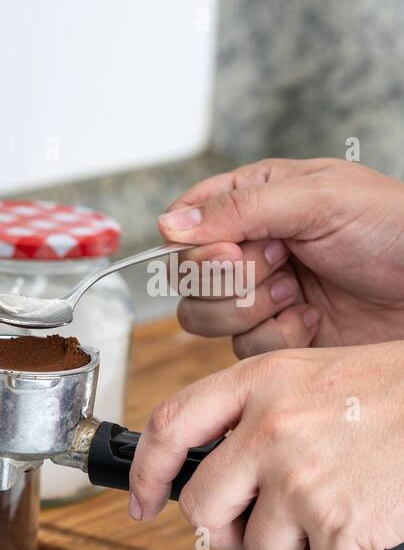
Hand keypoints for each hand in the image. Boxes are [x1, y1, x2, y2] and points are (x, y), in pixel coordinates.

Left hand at [128, 342, 403, 549]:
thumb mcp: (323, 377)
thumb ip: (266, 415)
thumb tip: (226, 475)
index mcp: (260, 381)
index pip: (170, 428)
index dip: (146, 474)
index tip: (142, 504)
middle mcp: (268, 427)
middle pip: (203, 508)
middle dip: (229, 533)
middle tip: (270, 531)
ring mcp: (299, 476)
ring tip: (343, 526)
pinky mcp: (338, 522)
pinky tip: (384, 544)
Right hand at [159, 159, 403, 356]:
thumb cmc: (393, 231)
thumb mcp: (318, 200)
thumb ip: (239, 209)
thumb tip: (168, 224)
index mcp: (253, 201)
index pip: (182, 223)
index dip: (194, 245)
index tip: (232, 248)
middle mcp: (249, 248)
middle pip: (184, 277)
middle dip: (229, 279)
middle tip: (282, 264)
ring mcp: (260, 294)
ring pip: (202, 316)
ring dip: (251, 309)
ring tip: (300, 293)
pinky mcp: (276, 335)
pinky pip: (241, 349)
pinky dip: (279, 336)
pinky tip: (315, 319)